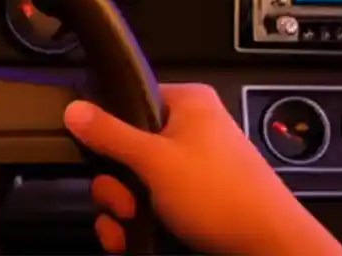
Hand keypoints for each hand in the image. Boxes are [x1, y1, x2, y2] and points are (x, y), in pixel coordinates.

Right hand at [63, 84, 341, 255]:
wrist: (268, 250)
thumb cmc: (219, 194)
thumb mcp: (155, 160)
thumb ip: (109, 135)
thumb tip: (73, 109)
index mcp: (188, 104)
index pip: (129, 100)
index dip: (108, 128)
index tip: (97, 154)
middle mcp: (188, 132)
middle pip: (124, 147)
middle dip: (115, 182)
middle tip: (126, 202)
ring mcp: (189, 171)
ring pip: (132, 181)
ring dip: (120, 208)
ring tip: (131, 225)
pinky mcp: (190, 203)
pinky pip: (147, 205)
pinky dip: (134, 223)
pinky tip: (127, 240)